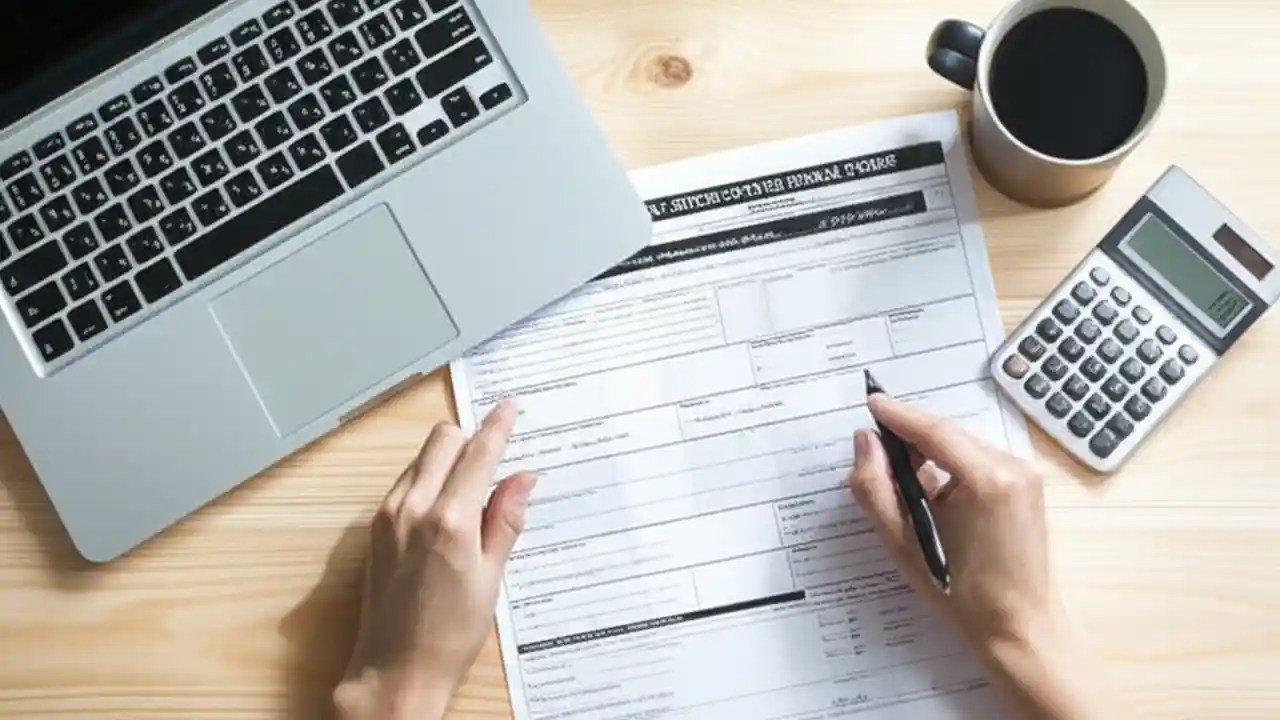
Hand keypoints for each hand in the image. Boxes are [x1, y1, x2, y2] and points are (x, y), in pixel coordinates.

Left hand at [334, 401, 535, 719]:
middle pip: (442, 440)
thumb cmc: (449, 634)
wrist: (394, 671)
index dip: (498, 426)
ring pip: (421, 459)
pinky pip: (405, 483)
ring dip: (447, 460)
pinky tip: (445, 511)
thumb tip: (523, 478)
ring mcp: (388, 516)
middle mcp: (412, 508)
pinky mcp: (375, 528)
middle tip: (494, 457)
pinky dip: (428, 480)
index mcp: (450, 520)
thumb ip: (506, 519)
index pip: (478, 454)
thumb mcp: (491, 576)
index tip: (510, 407)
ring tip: (473, 491)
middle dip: (470, 438)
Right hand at [848, 394, 1121, 718]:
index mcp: (986, 479)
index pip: (933, 430)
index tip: (871, 402)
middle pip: (948, 436)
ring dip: (932, 454)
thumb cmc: (961, 593)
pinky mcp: (1029, 486)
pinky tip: (935, 494)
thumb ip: (874, 486)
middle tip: (877, 454)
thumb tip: (865, 442)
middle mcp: (1013, 467)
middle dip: (911, 438)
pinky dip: (953, 468)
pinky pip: (980, 462)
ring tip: (904, 483)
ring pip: (963, 447)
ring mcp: (1026, 475)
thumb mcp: (902, 541)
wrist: (1019, 627)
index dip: (898, 414)